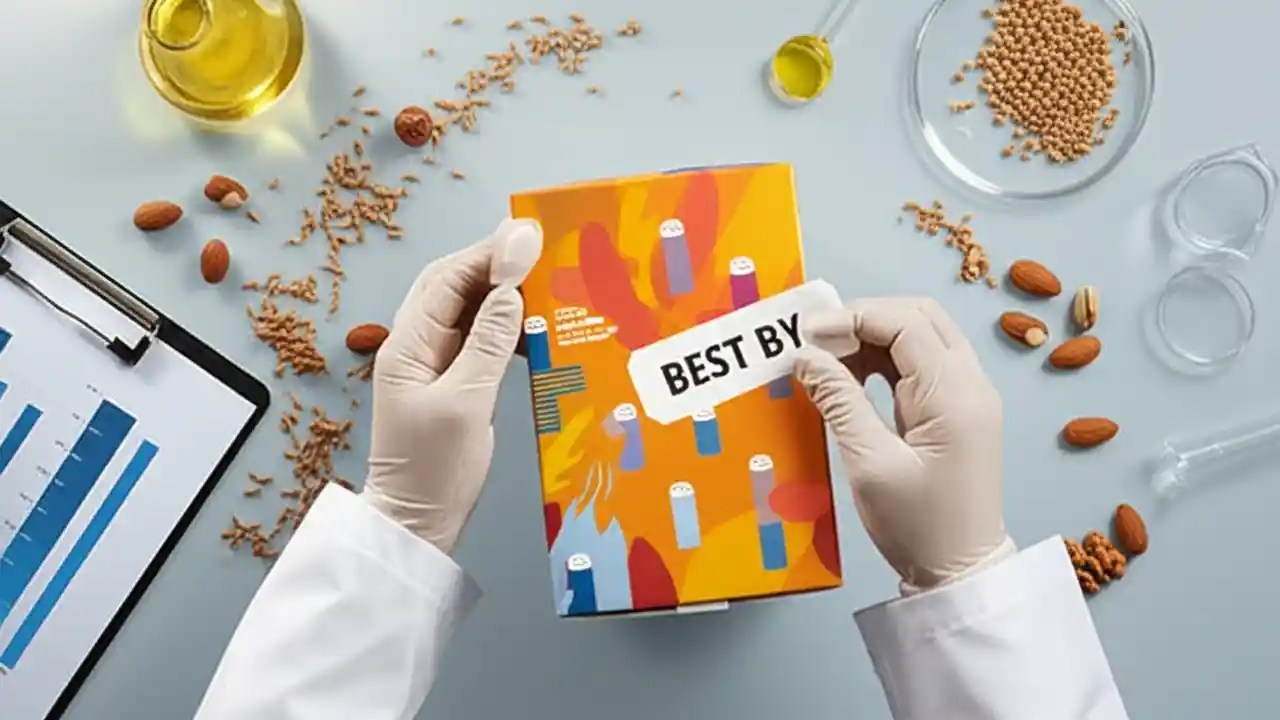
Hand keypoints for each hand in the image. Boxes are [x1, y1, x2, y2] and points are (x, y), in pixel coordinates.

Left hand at [362, 219, 542, 553]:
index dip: (488, 254)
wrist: (417, 523)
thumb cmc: (433, 471)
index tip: (530, 237)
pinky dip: (505, 326)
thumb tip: (511, 290)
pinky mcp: (452, 383)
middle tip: (541, 250)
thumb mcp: (466, 403)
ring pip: (468, 310)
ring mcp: (433, 365)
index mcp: (408, 346)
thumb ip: (488, 343)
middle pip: (455, 287)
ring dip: (503, 293)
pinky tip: (533, 327)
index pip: (447, 281)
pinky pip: (479, 339)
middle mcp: (416, 347)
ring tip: (545, 283)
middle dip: (495, 263)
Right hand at [794, 298, 1014, 594]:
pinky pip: (922, 364)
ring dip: (873, 336)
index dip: (853, 318)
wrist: (960, 571)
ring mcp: (968, 397)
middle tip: (815, 339)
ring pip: (921, 336)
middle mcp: (971, 386)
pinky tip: (850, 376)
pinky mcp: (958, 411)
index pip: (906, 324)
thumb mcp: (870, 464)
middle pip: (919, 317)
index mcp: (956, 396)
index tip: (807, 333)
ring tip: (826, 358)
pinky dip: (884, 359)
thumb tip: (806, 358)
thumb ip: (839, 402)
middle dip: (864, 318)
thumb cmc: (919, 527)